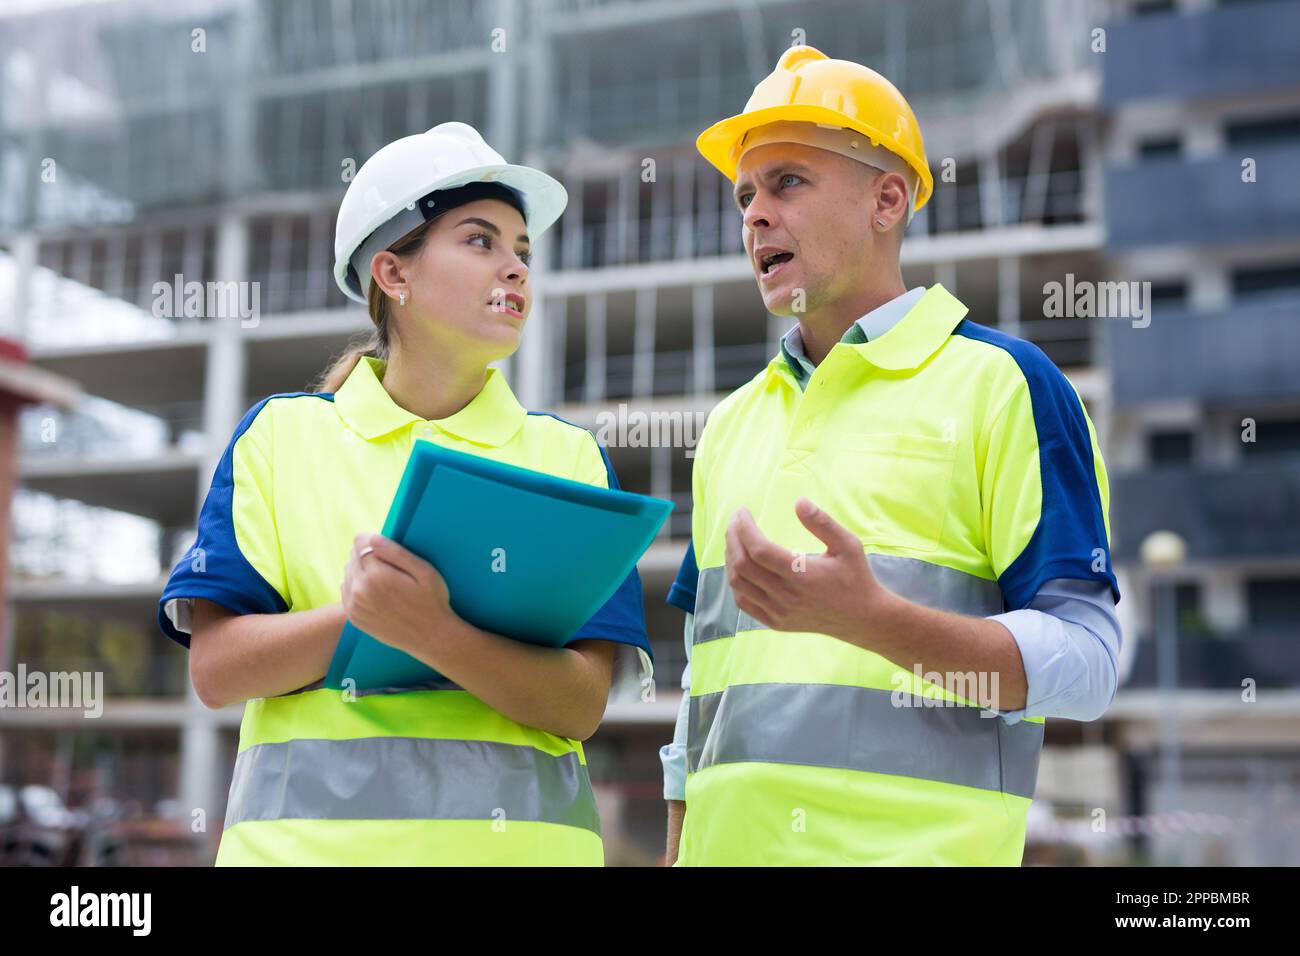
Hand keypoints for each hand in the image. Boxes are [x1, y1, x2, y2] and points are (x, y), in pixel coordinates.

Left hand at [341, 532, 457, 658]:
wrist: (431, 637)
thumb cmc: (432, 601)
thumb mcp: (423, 571)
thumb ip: (396, 553)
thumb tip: (371, 538)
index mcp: (376, 575)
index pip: (360, 542)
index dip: (373, 540)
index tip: (387, 548)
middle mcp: (360, 590)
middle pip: (352, 557)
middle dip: (367, 555)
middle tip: (390, 567)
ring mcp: (354, 605)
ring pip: (347, 573)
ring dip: (361, 571)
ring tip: (384, 580)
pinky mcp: (354, 617)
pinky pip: (346, 591)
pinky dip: (357, 587)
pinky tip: (376, 592)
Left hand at [724, 497, 894, 643]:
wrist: (862, 618)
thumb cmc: (855, 577)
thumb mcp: (848, 545)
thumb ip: (823, 523)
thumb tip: (799, 502)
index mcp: (802, 576)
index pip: (759, 550)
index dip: (744, 528)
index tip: (743, 512)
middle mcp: (786, 596)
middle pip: (743, 565)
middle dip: (733, 538)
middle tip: (736, 521)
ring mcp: (778, 612)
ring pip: (738, 584)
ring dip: (731, 558)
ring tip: (736, 538)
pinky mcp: (775, 622)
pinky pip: (744, 602)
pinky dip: (736, 581)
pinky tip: (740, 564)